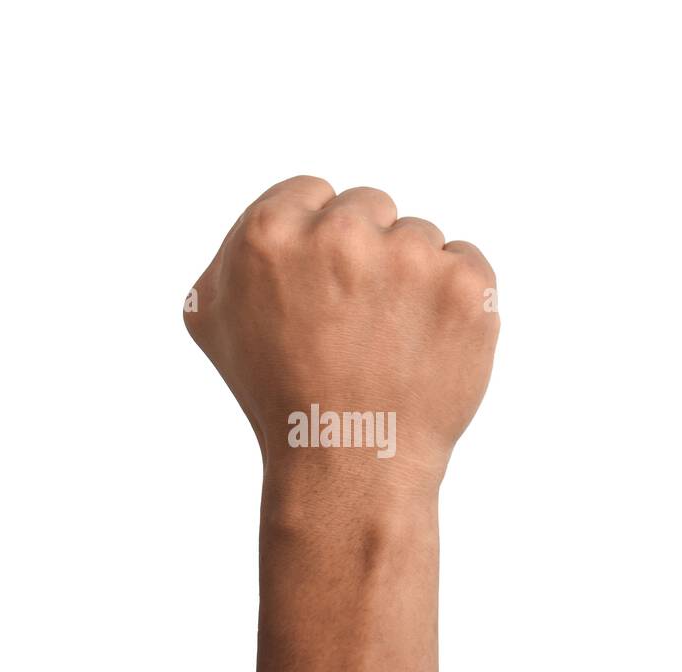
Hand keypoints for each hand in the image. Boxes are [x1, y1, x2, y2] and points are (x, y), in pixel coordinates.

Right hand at [184, 176, 498, 496]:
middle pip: (369, 207)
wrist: (350, 468)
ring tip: (389, 344)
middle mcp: (339, 234)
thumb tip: (272, 218)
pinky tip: (426, 345)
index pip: (312, 193)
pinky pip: (466, 262)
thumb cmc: (279, 400)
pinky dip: (454, 300)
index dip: (317, 246)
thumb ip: (233, 252)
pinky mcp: (465, 284)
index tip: (322, 293)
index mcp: (268, 233)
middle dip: (366, 255)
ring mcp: (409, 258)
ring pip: (418, 237)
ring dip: (410, 280)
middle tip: (355, 325)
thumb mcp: (215, 324)